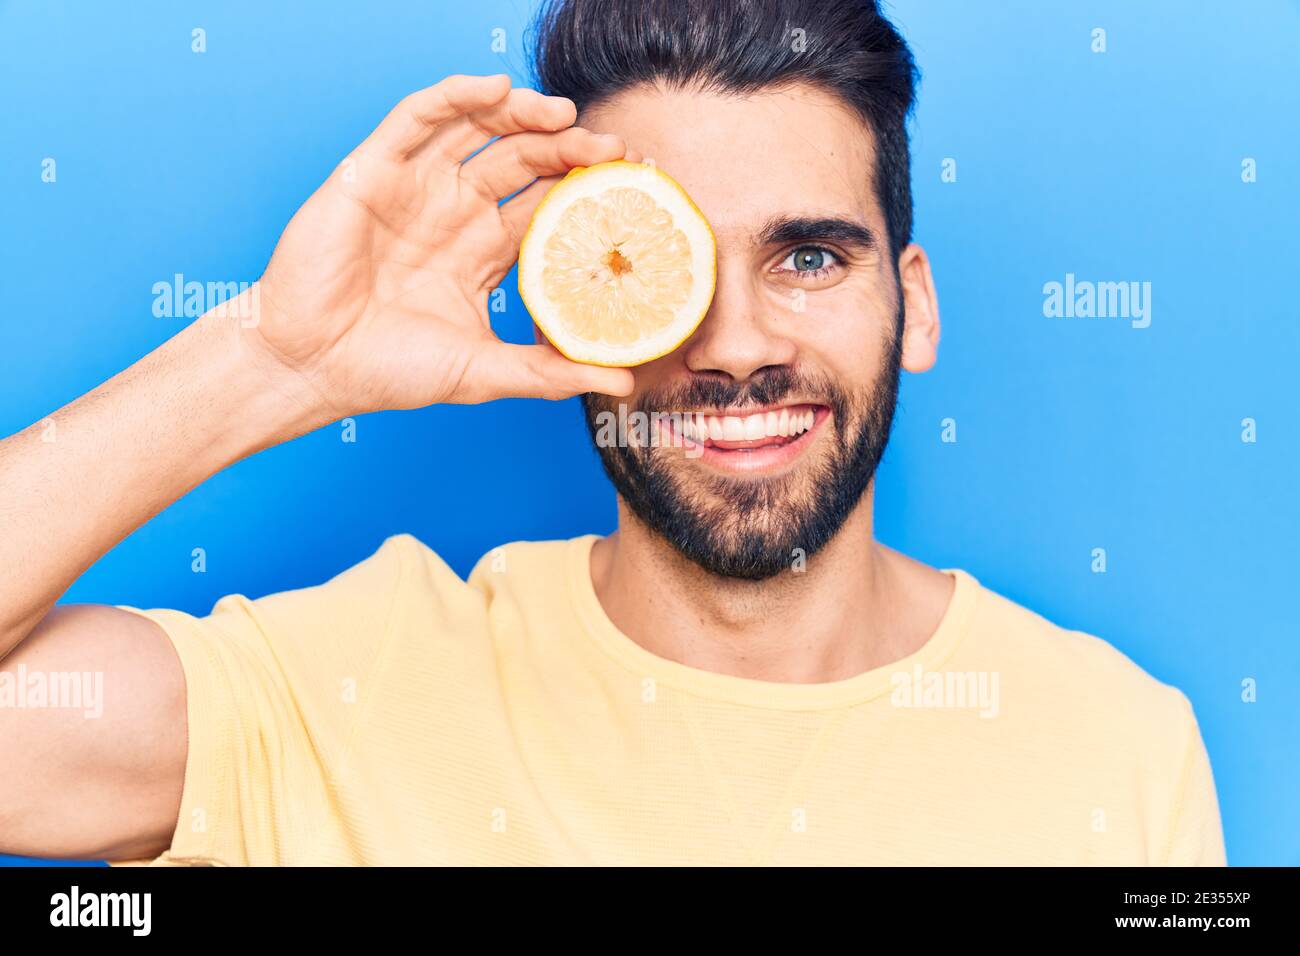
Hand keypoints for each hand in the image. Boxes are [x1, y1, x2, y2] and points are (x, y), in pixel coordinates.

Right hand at [250, 73, 634, 414]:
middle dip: (567, 149)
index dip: (585, 189)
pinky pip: (418, 118)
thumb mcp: (484, 372)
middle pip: (522, 161)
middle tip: (610, 148)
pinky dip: (455, 97)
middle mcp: (454, 212)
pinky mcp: (372, 170)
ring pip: (477, 130)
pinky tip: (495, 90)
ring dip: (523, 114)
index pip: (545, 205)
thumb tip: (623, 380)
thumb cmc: (390, 371)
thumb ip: (550, 372)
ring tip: (565, 115)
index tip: (631, 184)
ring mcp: (415, 187)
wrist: (311, 367)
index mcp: (483, 251)